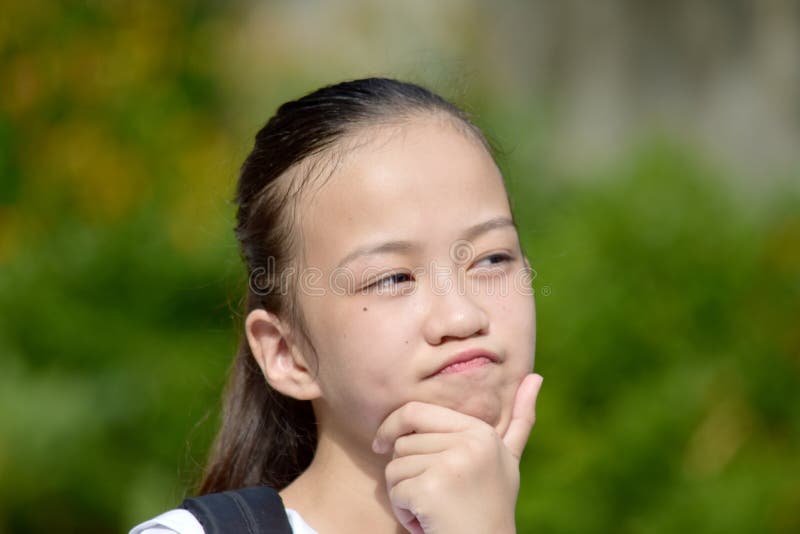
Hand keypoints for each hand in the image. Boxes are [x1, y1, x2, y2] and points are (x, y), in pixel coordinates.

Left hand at [372, 373, 542, 533]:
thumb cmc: (492, 504)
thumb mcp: (507, 459)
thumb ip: (520, 419)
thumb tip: (535, 375)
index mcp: (480, 431)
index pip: (416, 411)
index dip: (392, 426)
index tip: (380, 444)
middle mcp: (470, 443)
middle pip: (403, 442)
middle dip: (406, 472)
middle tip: (432, 494)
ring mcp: (452, 465)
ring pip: (395, 467)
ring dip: (404, 494)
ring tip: (434, 509)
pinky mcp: (433, 489)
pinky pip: (396, 491)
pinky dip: (404, 512)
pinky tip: (428, 522)